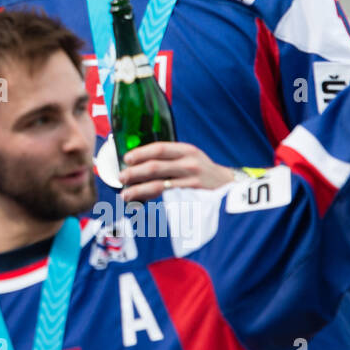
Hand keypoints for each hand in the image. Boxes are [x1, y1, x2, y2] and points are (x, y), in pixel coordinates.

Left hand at [118, 141, 234, 201]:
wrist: (228, 185)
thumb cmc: (202, 170)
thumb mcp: (190, 156)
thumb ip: (169, 156)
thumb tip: (139, 160)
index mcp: (186, 150)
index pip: (160, 148)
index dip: (141, 153)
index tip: (126, 158)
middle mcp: (189, 163)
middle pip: (156, 167)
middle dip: (134, 172)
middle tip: (121, 177)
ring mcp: (191, 181)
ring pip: (159, 185)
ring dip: (139, 189)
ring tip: (125, 194)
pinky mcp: (192, 197)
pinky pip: (167, 197)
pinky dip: (152, 198)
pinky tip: (141, 200)